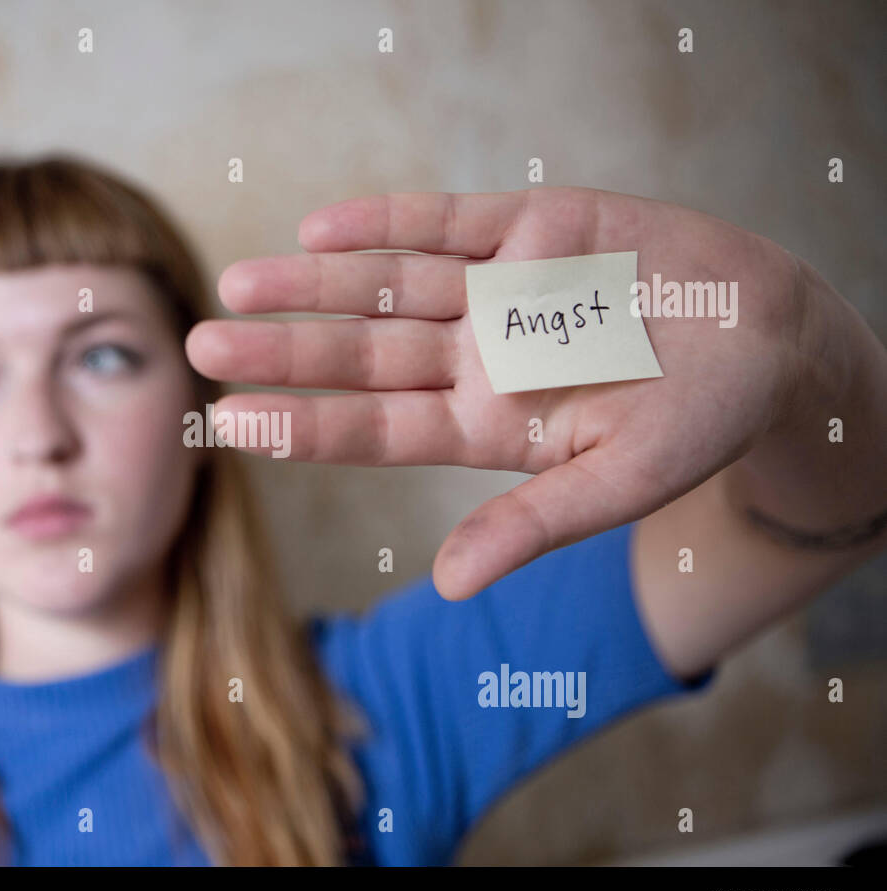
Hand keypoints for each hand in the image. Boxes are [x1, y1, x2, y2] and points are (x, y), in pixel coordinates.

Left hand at [184, 186, 820, 599]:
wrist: (773, 340)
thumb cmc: (699, 424)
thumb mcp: (622, 480)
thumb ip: (534, 523)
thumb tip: (447, 585)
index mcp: (485, 426)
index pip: (373, 429)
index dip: (303, 424)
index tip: (227, 421)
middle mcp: (476, 358)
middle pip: (361, 355)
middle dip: (285, 351)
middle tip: (200, 344)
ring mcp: (500, 292)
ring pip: (387, 284)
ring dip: (314, 282)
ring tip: (238, 282)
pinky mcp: (536, 229)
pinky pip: (448, 223)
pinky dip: (388, 222)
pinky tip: (320, 226)